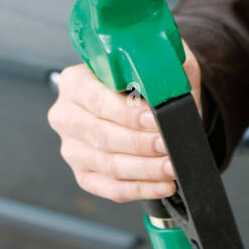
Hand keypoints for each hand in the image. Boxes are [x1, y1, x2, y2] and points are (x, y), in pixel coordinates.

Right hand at [47, 37, 203, 202]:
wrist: (137, 98)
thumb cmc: (143, 77)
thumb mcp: (157, 60)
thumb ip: (165, 70)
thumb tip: (181, 91)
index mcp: (75, 82)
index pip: (97, 100)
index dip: (127, 113)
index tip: (155, 119)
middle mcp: (67, 115)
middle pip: (102, 136)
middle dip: (140, 144)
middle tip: (168, 144)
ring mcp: (72, 148)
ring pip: (108, 165)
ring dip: (145, 169)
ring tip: (172, 166)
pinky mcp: (84, 173)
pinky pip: (111, 188)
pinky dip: (141, 188)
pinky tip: (163, 185)